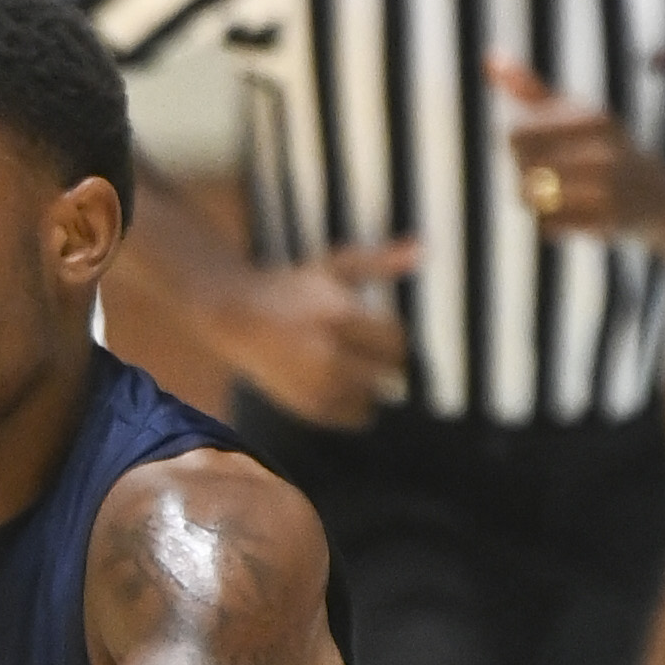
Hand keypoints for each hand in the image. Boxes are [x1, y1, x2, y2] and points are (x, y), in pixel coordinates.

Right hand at [215, 242, 419, 429]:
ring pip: (376, 399)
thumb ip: (381, 261)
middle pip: (392, 374)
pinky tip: (334, 383)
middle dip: (383, 363)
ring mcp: (318, 385)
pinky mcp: (311, 408)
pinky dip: (353, 404)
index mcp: (341, 316)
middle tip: (362, 350)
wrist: (238, 320)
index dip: (392, 336)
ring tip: (346, 367)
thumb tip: (425, 247)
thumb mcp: (335, 267)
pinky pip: (355, 417)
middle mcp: (330, 355)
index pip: (399, 342)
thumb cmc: (294, 289)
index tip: (374, 330)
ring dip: (369, 386)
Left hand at [488, 58, 664, 241]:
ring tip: (545, 197)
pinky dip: (546, 223)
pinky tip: (560, 216)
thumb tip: (489, 58)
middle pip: (527, 166)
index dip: (515, 144)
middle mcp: (603, 151)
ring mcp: (608, 189)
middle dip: (522, 174)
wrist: (657, 196)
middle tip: (534, 178)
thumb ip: (529, 88)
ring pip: (537, 198)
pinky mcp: (606, 222)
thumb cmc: (603, 148)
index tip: (528, 148)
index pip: (522, 133)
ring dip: (532, 201)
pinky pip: (551, 225)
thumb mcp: (572, 112)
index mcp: (593, 119)